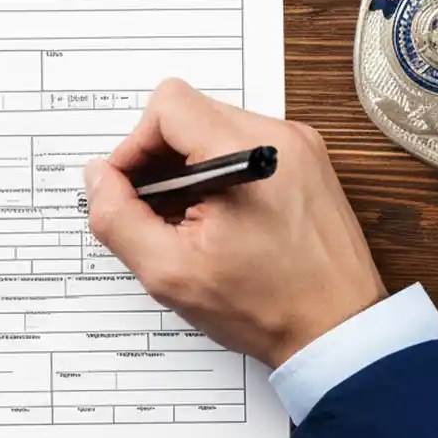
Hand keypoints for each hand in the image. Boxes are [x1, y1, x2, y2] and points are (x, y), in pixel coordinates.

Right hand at [83, 79, 385, 368]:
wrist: (339, 332)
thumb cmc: (267, 307)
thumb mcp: (171, 271)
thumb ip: (119, 218)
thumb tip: (98, 178)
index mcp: (247, 152)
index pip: (168, 105)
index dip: (135, 145)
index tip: (129, 188)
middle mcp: (278, 137)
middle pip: (190, 114)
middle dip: (159, 160)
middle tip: (154, 213)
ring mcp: (298, 149)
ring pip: (214, 130)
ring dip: (187, 169)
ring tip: (188, 223)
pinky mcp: (306, 165)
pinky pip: (243, 149)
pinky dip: (217, 176)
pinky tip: (217, 222)